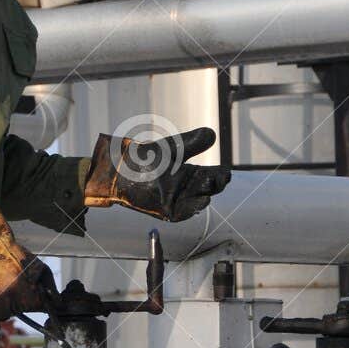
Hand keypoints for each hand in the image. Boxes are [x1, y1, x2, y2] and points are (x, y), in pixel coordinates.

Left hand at [83, 127, 230, 222]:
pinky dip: (190, 209)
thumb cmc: (146, 157)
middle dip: (214, 186)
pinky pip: (181, 213)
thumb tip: (212, 134)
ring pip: (197, 202)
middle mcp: (187, 188)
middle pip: (207, 189)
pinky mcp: (165, 210)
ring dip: (203, 199)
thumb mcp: (173, 148)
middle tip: (219, 179)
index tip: (226, 172)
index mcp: (191, 174)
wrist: (122, 168)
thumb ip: (191, 143)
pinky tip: (196, 203)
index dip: (221, 175)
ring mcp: (177, 200)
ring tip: (208, 194)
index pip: (212, 176)